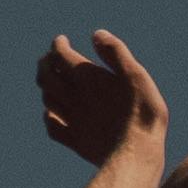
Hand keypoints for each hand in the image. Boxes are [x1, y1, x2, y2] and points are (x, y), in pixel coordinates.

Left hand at [36, 28, 169, 167]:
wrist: (136, 153)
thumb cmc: (142, 113)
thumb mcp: (136, 75)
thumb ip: (116, 53)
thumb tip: (96, 34)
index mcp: (87, 79)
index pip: (60, 55)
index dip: (58, 45)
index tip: (61, 40)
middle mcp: (74, 98)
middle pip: (47, 76)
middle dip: (45, 63)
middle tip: (49, 58)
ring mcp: (72, 121)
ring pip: (47, 99)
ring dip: (45, 87)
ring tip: (51, 80)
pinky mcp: (75, 141)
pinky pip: (52, 127)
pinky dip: (48, 116)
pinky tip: (52, 114)